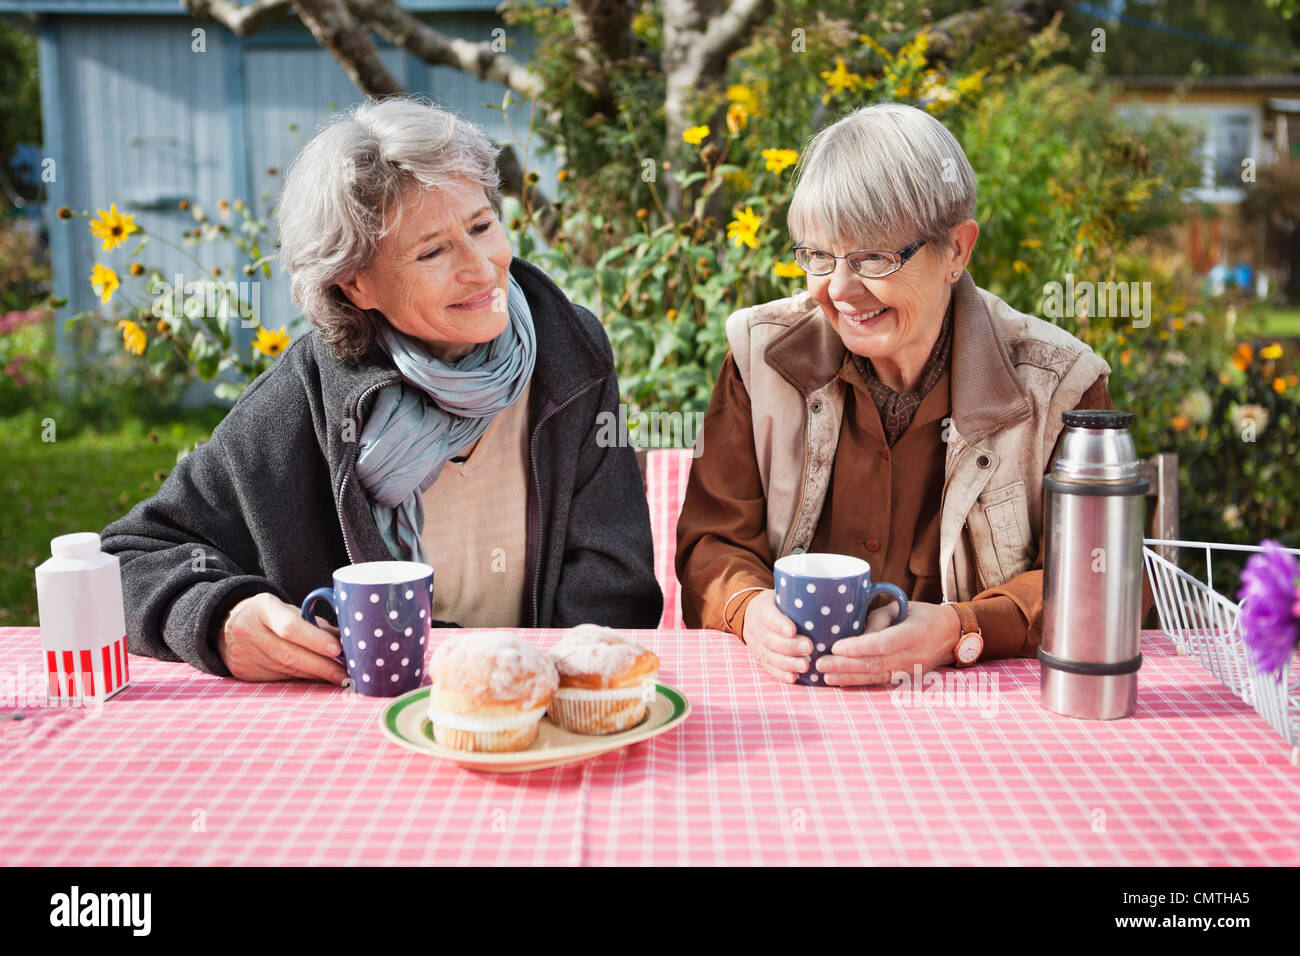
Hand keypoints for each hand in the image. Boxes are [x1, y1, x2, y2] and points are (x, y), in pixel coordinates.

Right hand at [216, 592, 348, 684]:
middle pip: (289, 654)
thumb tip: (345, 639)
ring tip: (337, 676)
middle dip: (321, 665)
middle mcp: (249, 630)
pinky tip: (317, 678)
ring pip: (286, 669)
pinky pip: (279, 677)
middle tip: (345, 672)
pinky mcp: (244, 672)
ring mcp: (243, 654)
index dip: (314, 640)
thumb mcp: (286, 609)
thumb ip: (313, 623)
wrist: (225, 626)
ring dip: (315, 674)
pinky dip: (301, 678)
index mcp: (262, 608)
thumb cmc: (268, 616)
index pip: (289, 627)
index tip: (336, 649)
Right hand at [740, 589, 812, 683]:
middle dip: (790, 646)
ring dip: (788, 663)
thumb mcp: (780, 594)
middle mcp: (755, 628)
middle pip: (770, 639)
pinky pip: (769, 668)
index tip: (793, 630)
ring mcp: (755, 645)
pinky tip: (794, 677)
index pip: (768, 616)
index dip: (779, 624)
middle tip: (809, 648)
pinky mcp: (759, 658)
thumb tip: (830, 591)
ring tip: (805, 666)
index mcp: (761, 609)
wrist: (750, 614)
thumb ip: (798, 597)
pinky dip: (781, 674)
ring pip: (769, 656)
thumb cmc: (776, 604)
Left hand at [814, 600, 960, 686]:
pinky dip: (860, 682)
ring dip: (849, 678)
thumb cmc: (922, 616)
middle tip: (821, 664)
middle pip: (876, 664)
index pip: (884, 643)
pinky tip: (841, 682)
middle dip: (846, 666)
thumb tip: (852, 635)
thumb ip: (877, 620)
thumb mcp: (901, 607)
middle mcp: (914, 656)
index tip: (836, 647)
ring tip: (825, 676)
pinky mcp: (907, 679)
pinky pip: (881, 682)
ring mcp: (912, 671)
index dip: (859, 647)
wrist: (952, 635)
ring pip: (877, 677)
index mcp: (915, 633)